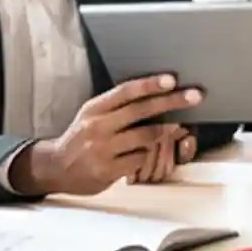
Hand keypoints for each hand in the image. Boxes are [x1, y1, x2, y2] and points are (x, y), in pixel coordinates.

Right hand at [13, 74, 201, 195]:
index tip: (172, 80)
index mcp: (95, 108)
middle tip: (195, 96)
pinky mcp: (107, 170)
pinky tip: (150, 154)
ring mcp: (102, 149)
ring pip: (146, 136)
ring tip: (179, 127)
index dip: (150, 84)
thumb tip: (155, 94)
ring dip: (167, 132)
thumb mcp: (92, 115)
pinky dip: (149, 155)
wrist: (56, 168)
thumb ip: (118, 106)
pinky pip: (140, 159)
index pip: (126, 91)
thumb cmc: (81, 138)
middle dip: (172, 102)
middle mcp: (97, 126)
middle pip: (141, 110)